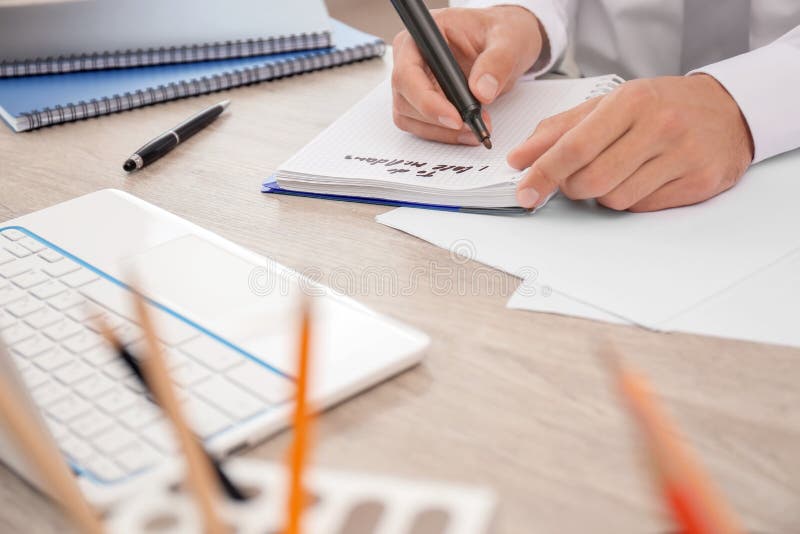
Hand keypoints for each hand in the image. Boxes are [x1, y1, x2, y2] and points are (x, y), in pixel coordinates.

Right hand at [391, 6, 543, 144]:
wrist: (506, 45)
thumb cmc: (501, 33)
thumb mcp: (509, 40)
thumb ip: (497, 62)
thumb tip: (482, 92)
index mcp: (424, 35)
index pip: (407, 73)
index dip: (426, 100)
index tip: (455, 119)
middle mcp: (411, 59)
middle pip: (405, 99)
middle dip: (438, 120)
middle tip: (473, 127)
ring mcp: (413, 83)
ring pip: (409, 117)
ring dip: (441, 132)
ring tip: (475, 129)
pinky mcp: (421, 102)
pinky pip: (421, 126)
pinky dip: (444, 135)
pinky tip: (467, 132)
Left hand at [508, 75, 754, 210]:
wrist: (728, 110)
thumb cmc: (660, 106)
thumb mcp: (608, 104)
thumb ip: (559, 130)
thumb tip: (520, 157)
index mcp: (631, 101)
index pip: (574, 147)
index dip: (544, 173)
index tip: (525, 191)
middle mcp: (659, 126)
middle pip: (592, 180)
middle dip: (573, 186)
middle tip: (577, 177)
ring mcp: (682, 155)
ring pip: (615, 199)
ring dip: (604, 193)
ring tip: (620, 170)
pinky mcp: (699, 182)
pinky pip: (643, 207)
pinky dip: (633, 198)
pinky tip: (644, 178)